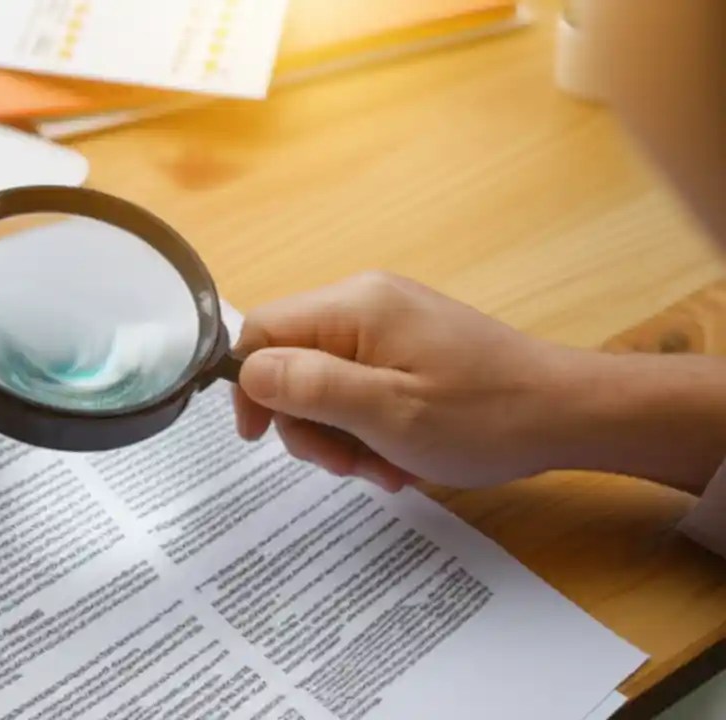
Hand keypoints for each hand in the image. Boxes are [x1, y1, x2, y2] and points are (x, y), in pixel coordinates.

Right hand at [232, 271, 577, 490]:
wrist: (568, 415)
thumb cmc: (482, 417)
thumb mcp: (387, 412)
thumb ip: (309, 387)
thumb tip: (247, 372)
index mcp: (354, 307)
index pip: (262, 331)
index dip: (250, 386)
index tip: (262, 438)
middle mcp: (365, 303)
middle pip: (292, 362)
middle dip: (309, 424)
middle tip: (346, 465)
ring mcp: (389, 325)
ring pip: (325, 383)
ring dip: (342, 436)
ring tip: (384, 468)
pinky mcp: (409, 348)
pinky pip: (360, 387)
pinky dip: (370, 429)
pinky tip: (400, 459)